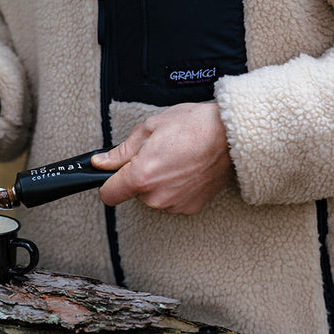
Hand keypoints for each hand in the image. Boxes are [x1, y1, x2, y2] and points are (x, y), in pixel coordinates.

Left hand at [92, 103, 233, 214]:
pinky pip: (172, 200)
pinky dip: (175, 188)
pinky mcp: (190, 208)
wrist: (231, 135)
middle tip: (156, 154)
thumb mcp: (149, 129)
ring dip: (158, 182)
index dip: (108, 182)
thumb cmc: (193, 126)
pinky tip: (186, 170)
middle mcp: (156, 197)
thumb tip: (102, 162)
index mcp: (140, 177)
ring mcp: (174, 205)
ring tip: (175, 160)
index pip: (109, 195)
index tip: (114, 175)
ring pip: (153, 196)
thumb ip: (121, 152)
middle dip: (139, 176)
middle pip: (133, 193)